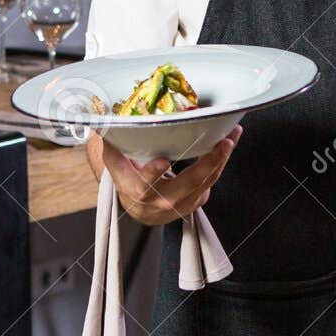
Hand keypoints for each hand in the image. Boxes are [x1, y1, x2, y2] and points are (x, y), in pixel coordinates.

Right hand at [86, 125, 241, 225]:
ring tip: (232, 136)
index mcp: (140, 191)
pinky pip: (213, 179)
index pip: (146, 184)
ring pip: (207, 181)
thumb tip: (103, 124)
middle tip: (222, 143)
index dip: (154, 173)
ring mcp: (184, 203)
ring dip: (222, 158)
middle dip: (208, 163)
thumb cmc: (130, 183)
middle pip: (189, 183)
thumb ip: (113, 149)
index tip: (162, 161)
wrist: (142, 211)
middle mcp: (163, 200)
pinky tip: (230, 141)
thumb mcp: (117, 168)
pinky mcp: (197, 200)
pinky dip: (223, 160)